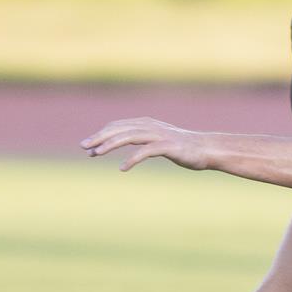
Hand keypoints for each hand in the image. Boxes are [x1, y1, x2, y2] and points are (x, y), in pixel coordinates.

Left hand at [81, 117, 208, 171]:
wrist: (207, 149)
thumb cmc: (182, 147)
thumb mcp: (158, 140)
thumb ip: (141, 140)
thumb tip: (123, 143)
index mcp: (146, 123)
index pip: (117, 126)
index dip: (101, 134)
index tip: (87, 146)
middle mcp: (150, 126)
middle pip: (119, 129)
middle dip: (100, 137)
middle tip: (84, 147)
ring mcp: (159, 135)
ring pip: (129, 137)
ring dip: (111, 144)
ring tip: (96, 153)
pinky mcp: (168, 146)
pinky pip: (146, 152)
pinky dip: (132, 159)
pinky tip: (122, 168)